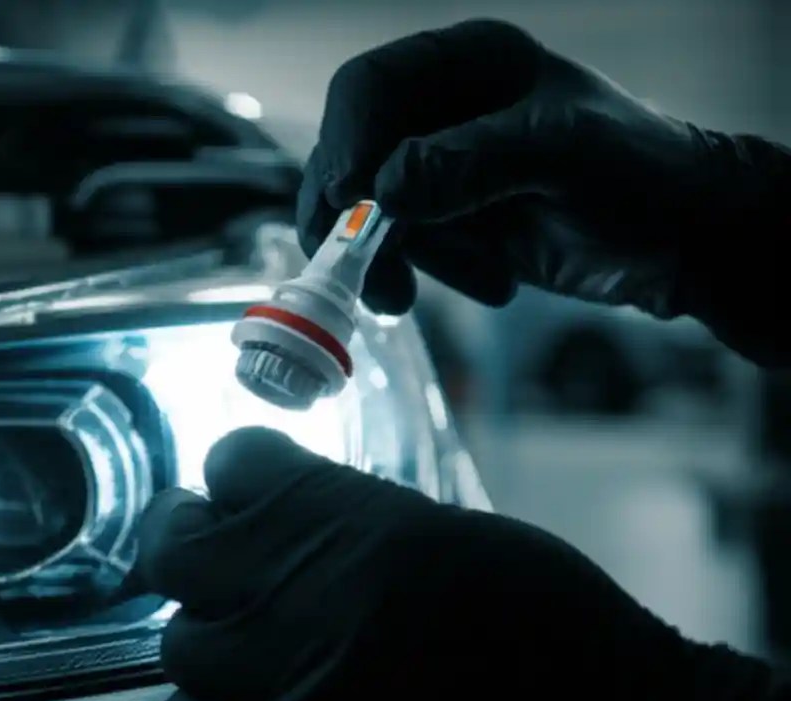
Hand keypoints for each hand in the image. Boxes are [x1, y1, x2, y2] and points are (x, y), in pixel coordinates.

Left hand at [137, 427, 782, 700]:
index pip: (229, 461)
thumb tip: (262, 512)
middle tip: (221, 557)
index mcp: (346, 517)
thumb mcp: (438, 527)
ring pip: (182, 643)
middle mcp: (300, 595)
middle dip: (195, 543)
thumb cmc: (539, 617)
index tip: (242, 491)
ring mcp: (287, 683)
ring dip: (211, 638)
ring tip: (256, 645)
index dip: (237, 475)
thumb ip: (339, 515)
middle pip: (176, 546)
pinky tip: (256, 697)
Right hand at [297, 19, 774, 329]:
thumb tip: (382, 192)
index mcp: (468, 65)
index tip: (356, 198)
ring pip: (362, 212)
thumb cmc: (644, 177)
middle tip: (371, 269)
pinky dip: (422, 276)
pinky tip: (493, 284)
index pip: (371, 87)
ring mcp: (440, 172)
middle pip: (350, 154)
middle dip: (354, 218)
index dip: (350, 139)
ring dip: (385, 259)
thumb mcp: (563, 154)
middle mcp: (442, 112)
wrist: (688, 243)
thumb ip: (473, 162)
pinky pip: (398, 251)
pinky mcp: (447, 224)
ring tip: (419, 296)